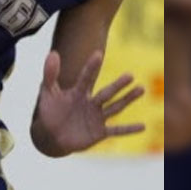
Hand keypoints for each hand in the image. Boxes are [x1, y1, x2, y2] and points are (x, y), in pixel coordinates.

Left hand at [31, 50, 145, 155]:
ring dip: (127, 100)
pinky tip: (142, 126)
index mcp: (79, 92)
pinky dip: (128, 129)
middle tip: (130, 75)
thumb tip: (53, 52)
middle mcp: (92, 103)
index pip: (86, 77)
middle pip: (107, 92)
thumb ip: (50, 74)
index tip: (98, 53)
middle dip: (117, 85)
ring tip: (141, 89)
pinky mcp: (99, 132)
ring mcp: (97, 117)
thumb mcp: (48, 93)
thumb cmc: (50, 112)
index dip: (91, 67)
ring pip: (115, 107)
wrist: (52, 136)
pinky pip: (116, 131)